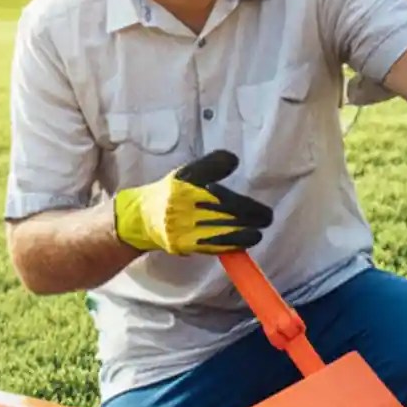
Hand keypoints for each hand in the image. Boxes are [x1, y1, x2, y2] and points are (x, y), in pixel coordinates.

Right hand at [113, 150, 272, 255]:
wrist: (141, 218)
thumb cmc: (170, 192)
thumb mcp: (187, 173)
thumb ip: (211, 164)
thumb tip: (234, 160)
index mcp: (185, 188)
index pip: (220, 195)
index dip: (244, 204)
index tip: (260, 207)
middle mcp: (183, 209)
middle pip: (223, 215)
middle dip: (248, 219)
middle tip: (265, 219)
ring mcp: (182, 229)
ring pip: (217, 234)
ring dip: (241, 236)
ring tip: (256, 235)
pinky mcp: (181, 245)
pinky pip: (208, 247)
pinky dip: (227, 246)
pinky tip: (240, 245)